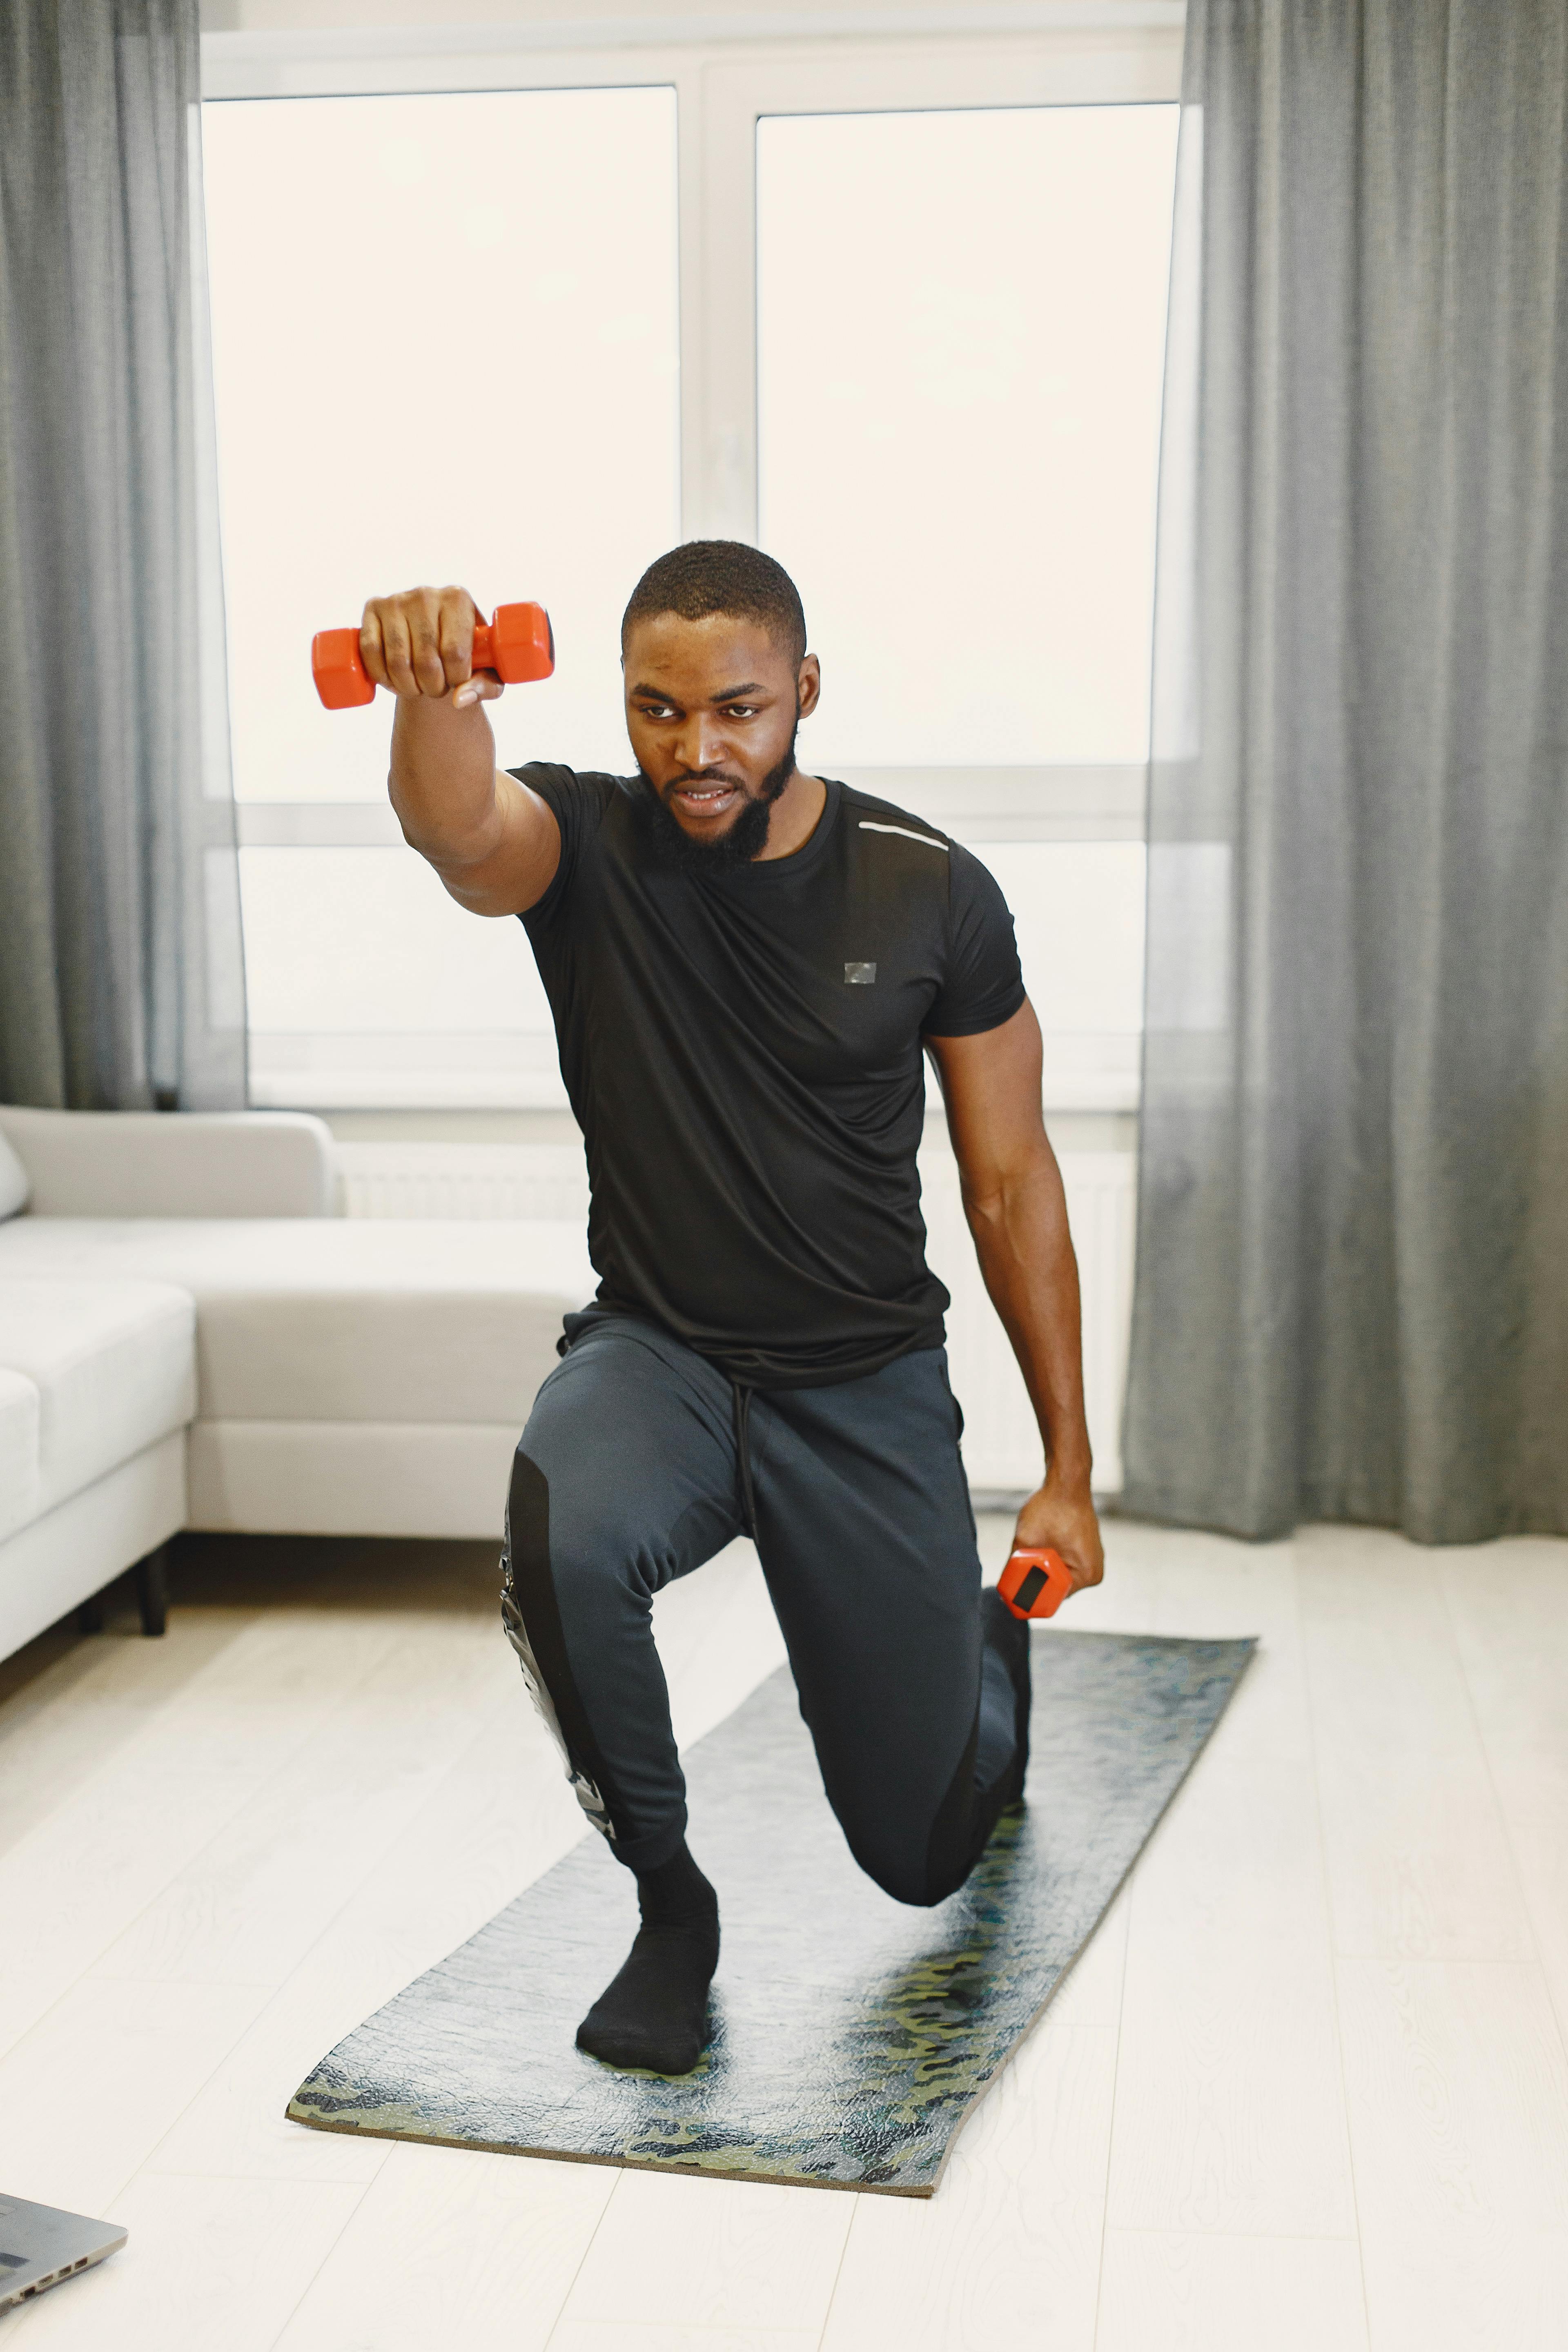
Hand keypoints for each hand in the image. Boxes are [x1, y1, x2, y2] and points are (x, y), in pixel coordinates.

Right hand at [359, 584, 502, 710]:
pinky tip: (393, 682)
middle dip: (432, 688)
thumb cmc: (466, 656)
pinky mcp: (373, 607)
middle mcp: (427, 594)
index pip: (455, 652)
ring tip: (417, 689)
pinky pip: (371, 650)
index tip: (457, 683)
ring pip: (397, 659)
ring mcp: (397, 599)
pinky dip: (381, 675)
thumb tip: (459, 699)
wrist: (433, 640)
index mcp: (458, 599)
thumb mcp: (487, 672)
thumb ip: (485, 687)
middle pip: (426, 660)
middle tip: (436, 690)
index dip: (455, 680)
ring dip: (407, 687)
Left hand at [1012, 1475, 1103, 1595]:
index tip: (1012, 1593)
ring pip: (1057, 1575)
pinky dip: (1049, 1559)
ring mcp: (1092, 1561)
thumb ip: (1015, 1567)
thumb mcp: (1026, 1540)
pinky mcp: (1086, 1551)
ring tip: (1032, 1547)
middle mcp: (1093, 1572)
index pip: (1052, 1598)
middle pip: (1055, 1588)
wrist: (1066, 1481)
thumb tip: (1004, 1590)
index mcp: (1086, 1575)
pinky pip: (1063, 1564)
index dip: (1029, 1595)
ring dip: (1041, 1568)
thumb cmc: (1050, 1507)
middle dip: (1035, 1580)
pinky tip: (1042, 1542)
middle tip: (1017, 1567)